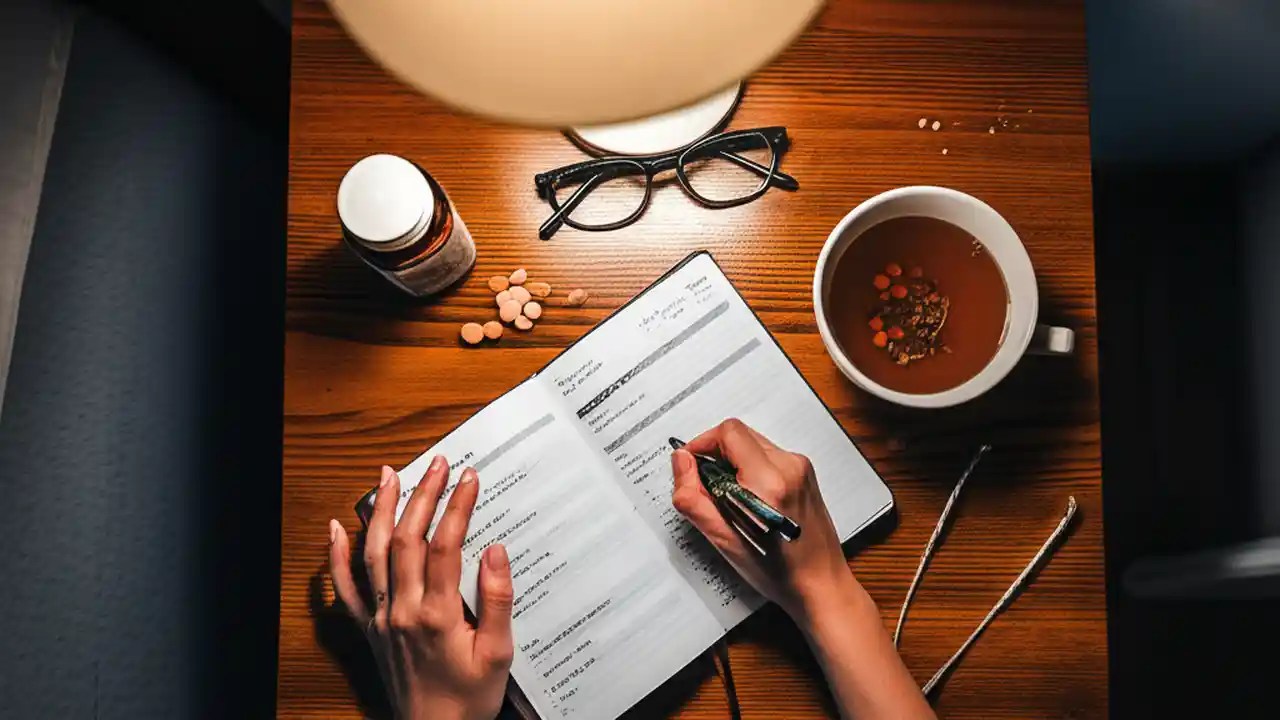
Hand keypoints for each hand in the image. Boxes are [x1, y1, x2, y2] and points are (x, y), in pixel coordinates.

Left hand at [328, 458, 513, 719]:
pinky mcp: (370, 630)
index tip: (470, 477)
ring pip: (374, 552)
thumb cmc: (469, 699)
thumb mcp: (499, 654)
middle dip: (423, 495)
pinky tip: (336, 529)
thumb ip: (497, 600)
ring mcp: (381, 619)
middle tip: (438, 463)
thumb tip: (495, 550)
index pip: (444, 545)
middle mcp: (403, 611)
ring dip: (381, 510)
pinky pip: (346, 589)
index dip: (457, 506)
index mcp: (438, 615)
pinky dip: (337, 557)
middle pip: (407, 539)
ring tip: (389, 475)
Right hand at [671, 419, 858, 622]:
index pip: (728, 432)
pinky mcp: (806, 473)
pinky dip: (751, 468)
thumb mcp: (723, 539)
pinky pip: (768, 456)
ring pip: (753, 444)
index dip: (702, 443)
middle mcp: (789, 467)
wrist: (820, 584)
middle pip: (740, 434)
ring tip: (730, 497)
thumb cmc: (777, 571)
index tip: (691, 464)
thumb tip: (682, 461)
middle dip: (717, 453)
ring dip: (734, 461)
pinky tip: (750, 499)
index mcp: (768, 482)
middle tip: (707, 485)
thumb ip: (694, 496)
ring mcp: (801, 468)